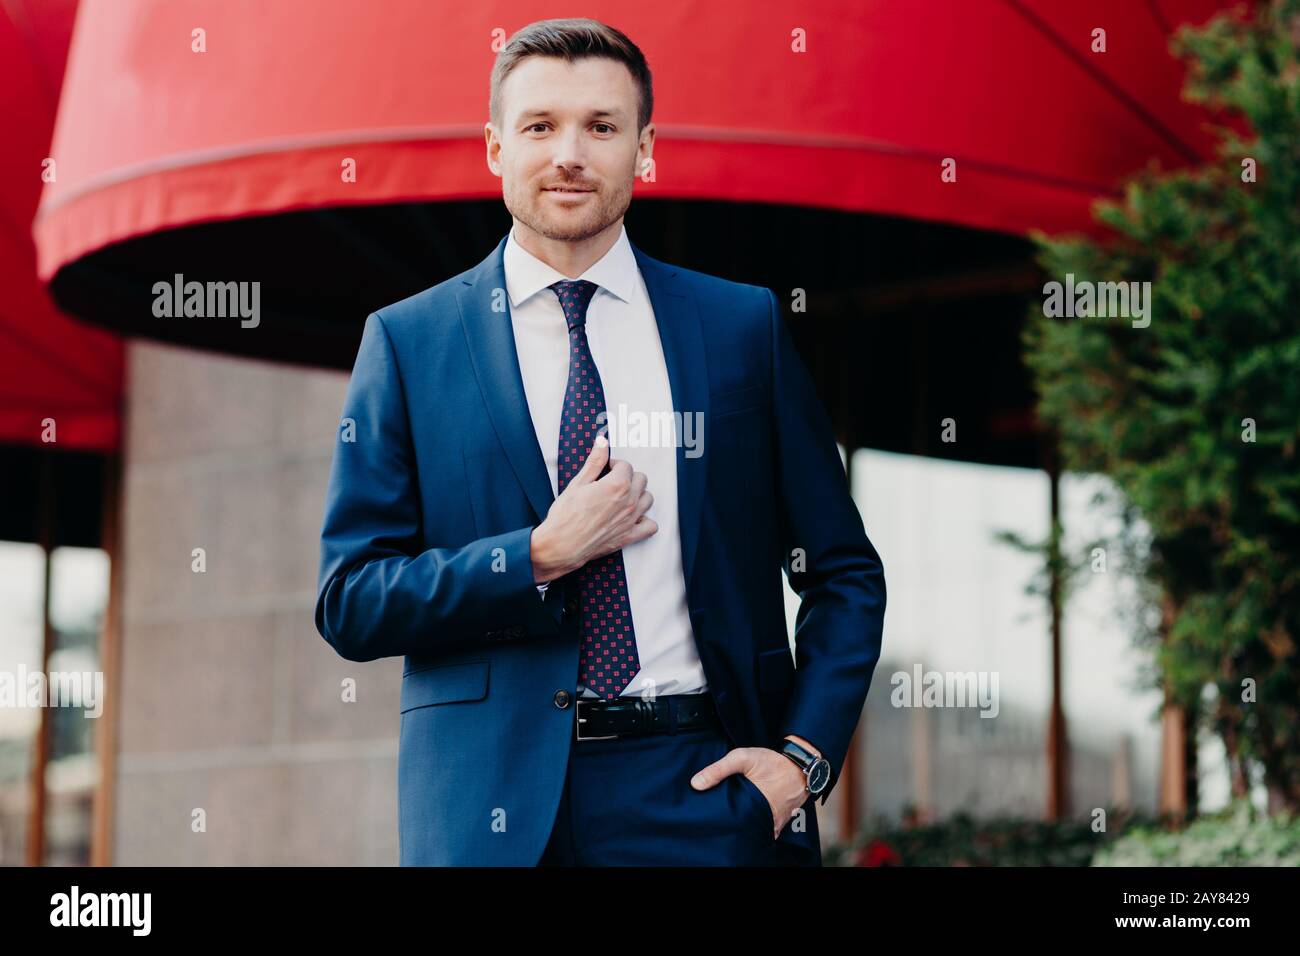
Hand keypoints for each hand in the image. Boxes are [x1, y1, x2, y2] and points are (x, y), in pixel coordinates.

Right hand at [530, 435, 657, 581]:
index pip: (626, 466)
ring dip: (638, 495)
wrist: (561, 545)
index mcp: (616, 485)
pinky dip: (645, 520)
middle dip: (628, 477)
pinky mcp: (629, 536)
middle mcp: (628, 501)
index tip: (606, 468)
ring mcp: (631, 520)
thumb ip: (594, 461)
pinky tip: (633, 517)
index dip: (614, 464)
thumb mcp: (578, 483)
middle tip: (613, 481)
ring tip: (622, 497)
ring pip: (647, 499)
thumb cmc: (565, 516)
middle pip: (641, 480)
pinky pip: (650, 526)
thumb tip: (602, 442)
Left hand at [689, 745, 809, 840]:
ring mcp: (775, 822)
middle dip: (733, 824)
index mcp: (756, 806)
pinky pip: (766, 828)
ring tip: (734, 816)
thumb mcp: (743, 758)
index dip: (721, 821)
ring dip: (746, 824)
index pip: (733, 823)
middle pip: (744, 829)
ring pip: (755, 829)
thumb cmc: (773, 761)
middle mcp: (767, 819)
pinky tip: (749, 816)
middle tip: (722, 816)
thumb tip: (695, 784)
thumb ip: (719, 770)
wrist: (801, 763)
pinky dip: (757, 824)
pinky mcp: (780, 821)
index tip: (712, 816)